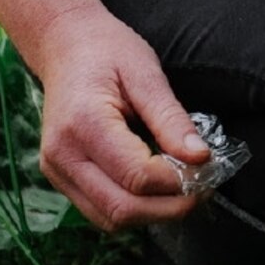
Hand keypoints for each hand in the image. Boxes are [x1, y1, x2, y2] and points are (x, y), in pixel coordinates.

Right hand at [28, 3, 209, 230]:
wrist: (64, 44)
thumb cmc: (106, 51)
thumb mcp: (146, 72)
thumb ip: (171, 118)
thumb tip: (200, 157)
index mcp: (83, 124)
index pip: (137, 176)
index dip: (178, 182)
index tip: (208, 168)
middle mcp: (62, 155)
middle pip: (122, 209)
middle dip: (170, 208)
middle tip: (204, 188)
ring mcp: (56, 171)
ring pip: (110, 219)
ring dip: (153, 214)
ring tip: (184, 189)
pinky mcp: (60, 178)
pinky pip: (100, 211)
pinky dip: (134, 208)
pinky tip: (157, 189)